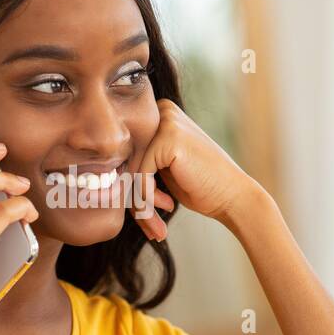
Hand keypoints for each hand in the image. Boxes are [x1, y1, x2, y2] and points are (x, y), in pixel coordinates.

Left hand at [128, 99, 262, 240]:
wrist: (234, 196)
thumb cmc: (200, 186)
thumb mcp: (163, 169)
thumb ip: (138, 162)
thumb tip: (99, 172)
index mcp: (159, 113)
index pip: (127, 150)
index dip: (130, 185)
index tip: (144, 214)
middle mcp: (161, 110)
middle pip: (126, 158)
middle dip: (133, 197)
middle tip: (150, 224)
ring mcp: (165, 121)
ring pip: (131, 169)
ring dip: (140, 203)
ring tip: (156, 224)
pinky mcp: (167, 137)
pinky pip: (140, 174)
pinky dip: (147, 198)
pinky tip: (168, 207)